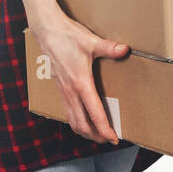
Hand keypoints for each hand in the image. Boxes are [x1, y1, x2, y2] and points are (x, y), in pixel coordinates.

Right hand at [30, 6, 129, 143]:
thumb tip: (125, 49)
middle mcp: (70, 91)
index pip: (94, 113)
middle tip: (109, 140)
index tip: (114, 138)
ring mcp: (63, 91)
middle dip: (95, 135)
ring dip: (85, 130)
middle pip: (81, 124)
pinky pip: (67, 111)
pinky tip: (83, 119)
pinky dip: (76, 121)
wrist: (46, 31)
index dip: (104, 129)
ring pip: (72, 120)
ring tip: (97, 134)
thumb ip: (109, 48)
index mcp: (80, 83)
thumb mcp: (91, 41)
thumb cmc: (68, 36)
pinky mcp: (60, 88)